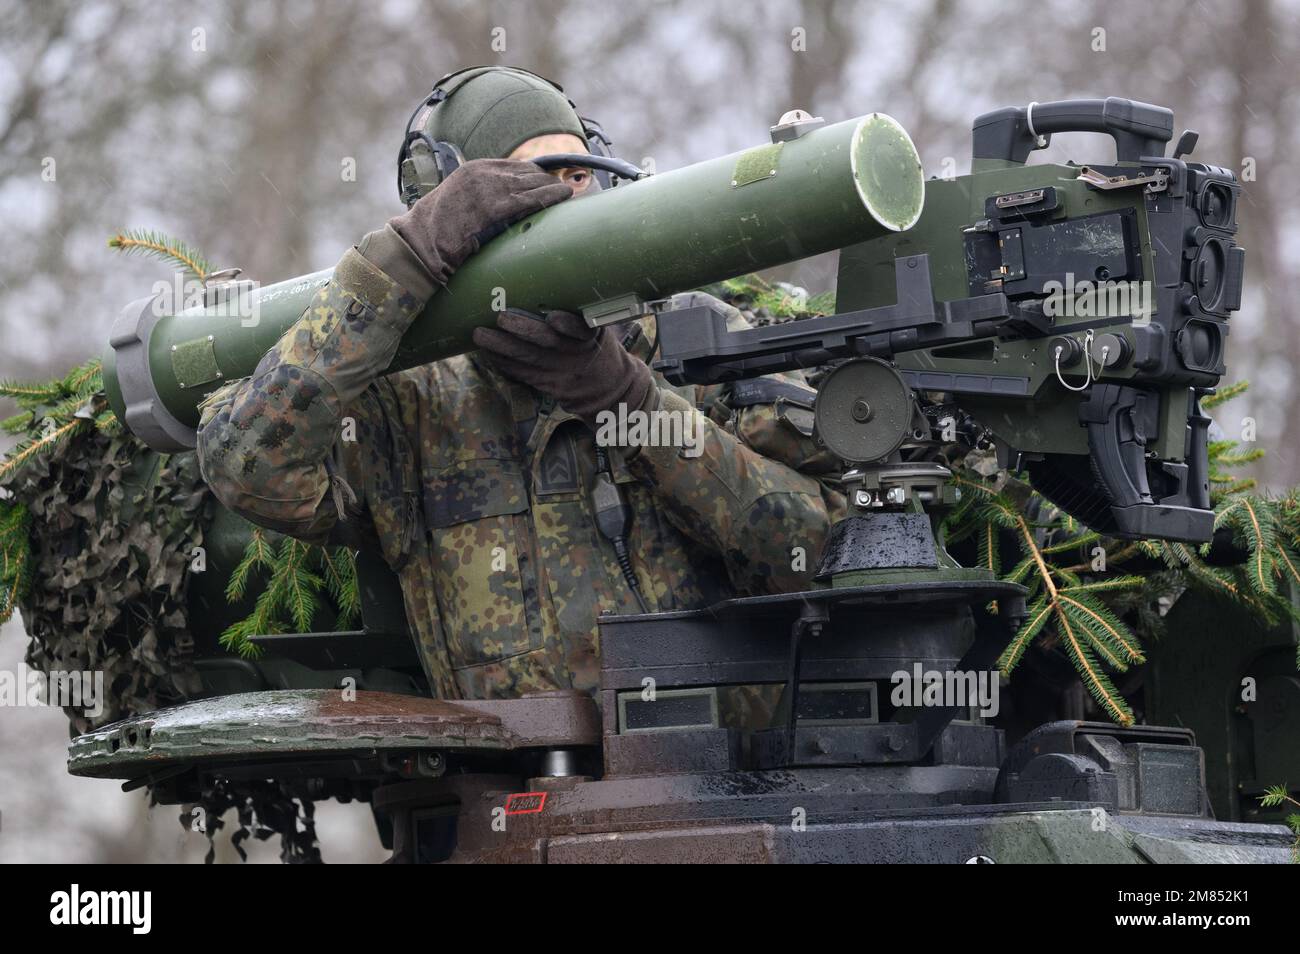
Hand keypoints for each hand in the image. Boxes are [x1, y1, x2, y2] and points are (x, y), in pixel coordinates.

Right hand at [389, 159, 570, 284]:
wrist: (420, 243)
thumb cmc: (438, 231)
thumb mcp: (461, 202)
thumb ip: (482, 196)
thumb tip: (505, 204)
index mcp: (473, 169)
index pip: (514, 166)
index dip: (536, 174)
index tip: (550, 180)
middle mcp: (481, 173)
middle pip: (526, 172)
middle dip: (547, 180)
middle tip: (566, 186)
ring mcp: (486, 188)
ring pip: (531, 183)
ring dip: (553, 187)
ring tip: (570, 192)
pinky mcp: (491, 206)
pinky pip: (528, 199)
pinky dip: (549, 196)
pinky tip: (563, 196)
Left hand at [472, 310, 654, 427]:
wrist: (608, 387)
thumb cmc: (596, 346)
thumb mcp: (599, 328)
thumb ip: (579, 312)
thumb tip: (544, 278)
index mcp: (592, 336)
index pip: (584, 330)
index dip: (568, 325)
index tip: (553, 317)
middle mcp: (577, 355)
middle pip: (549, 344)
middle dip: (522, 331)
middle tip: (500, 318)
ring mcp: (562, 373)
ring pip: (529, 359)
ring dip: (502, 347)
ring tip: (480, 335)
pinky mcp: (549, 385)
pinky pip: (523, 374)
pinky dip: (503, 363)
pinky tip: (487, 353)